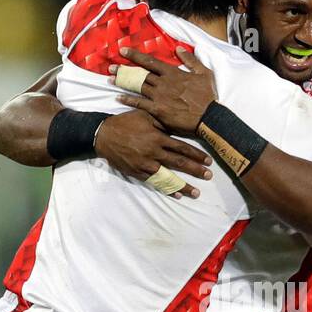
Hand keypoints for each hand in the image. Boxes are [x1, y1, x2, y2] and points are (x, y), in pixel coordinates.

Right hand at [95, 110, 211, 197]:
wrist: (103, 136)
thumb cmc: (124, 123)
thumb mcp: (144, 116)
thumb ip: (161, 122)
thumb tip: (177, 126)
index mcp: (157, 138)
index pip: (182, 148)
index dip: (196, 154)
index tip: (208, 160)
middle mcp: (154, 153)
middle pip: (179, 163)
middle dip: (196, 170)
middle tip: (209, 176)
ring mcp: (146, 165)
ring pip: (168, 177)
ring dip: (184, 185)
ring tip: (196, 192)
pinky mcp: (138, 173)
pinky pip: (155, 182)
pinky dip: (166, 189)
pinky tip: (177, 194)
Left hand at [111, 46, 217, 133]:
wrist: (208, 117)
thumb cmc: (207, 96)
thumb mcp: (204, 73)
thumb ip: (191, 60)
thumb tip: (179, 48)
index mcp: (172, 73)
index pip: (150, 61)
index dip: (135, 56)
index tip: (123, 51)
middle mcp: (163, 83)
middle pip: (139, 74)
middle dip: (124, 70)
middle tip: (110, 68)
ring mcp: (159, 96)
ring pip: (137, 86)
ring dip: (123, 82)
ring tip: (110, 79)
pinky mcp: (158, 110)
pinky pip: (139, 103)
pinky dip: (128, 99)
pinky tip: (119, 97)